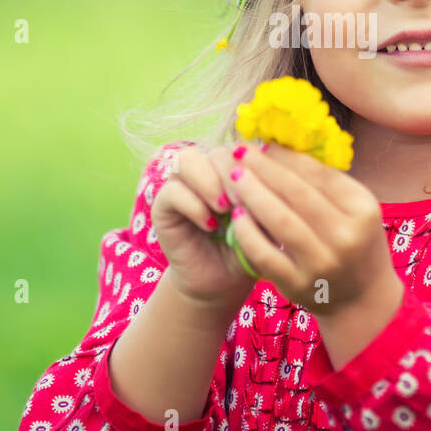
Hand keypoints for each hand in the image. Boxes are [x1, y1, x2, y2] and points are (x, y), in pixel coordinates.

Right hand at [150, 145, 258, 309]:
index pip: (244, 149)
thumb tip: (268, 174)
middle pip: (217, 151)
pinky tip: (210, 225)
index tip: (268, 192)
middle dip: (232, 175)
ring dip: (209, 182)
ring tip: (224, 208)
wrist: (223, 281)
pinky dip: (194, 205)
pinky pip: (173, 191)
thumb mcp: (265, 223)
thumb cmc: (249, 248)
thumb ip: (266, 198)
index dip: (255, 166)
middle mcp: (207, 169)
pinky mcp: (163, 205)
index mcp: (235, 167)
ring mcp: (182, 184)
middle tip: (243, 204)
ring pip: (188, 159)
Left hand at [221, 141, 394, 315]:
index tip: (263, 142)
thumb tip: (278, 148)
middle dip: (264, 168)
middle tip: (240, 151)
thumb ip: (325, 181)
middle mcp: (345, 236)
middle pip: (297, 193)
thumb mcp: (356, 209)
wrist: (363, 301)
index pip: (318, 174)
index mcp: (363, 209)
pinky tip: (237, 214)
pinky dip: (248, 232)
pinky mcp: (298, 285)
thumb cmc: (356, 243)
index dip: (286, 155)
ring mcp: (321, 263)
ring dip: (253, 194)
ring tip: (235, 176)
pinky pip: (265, 254)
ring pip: (280, 221)